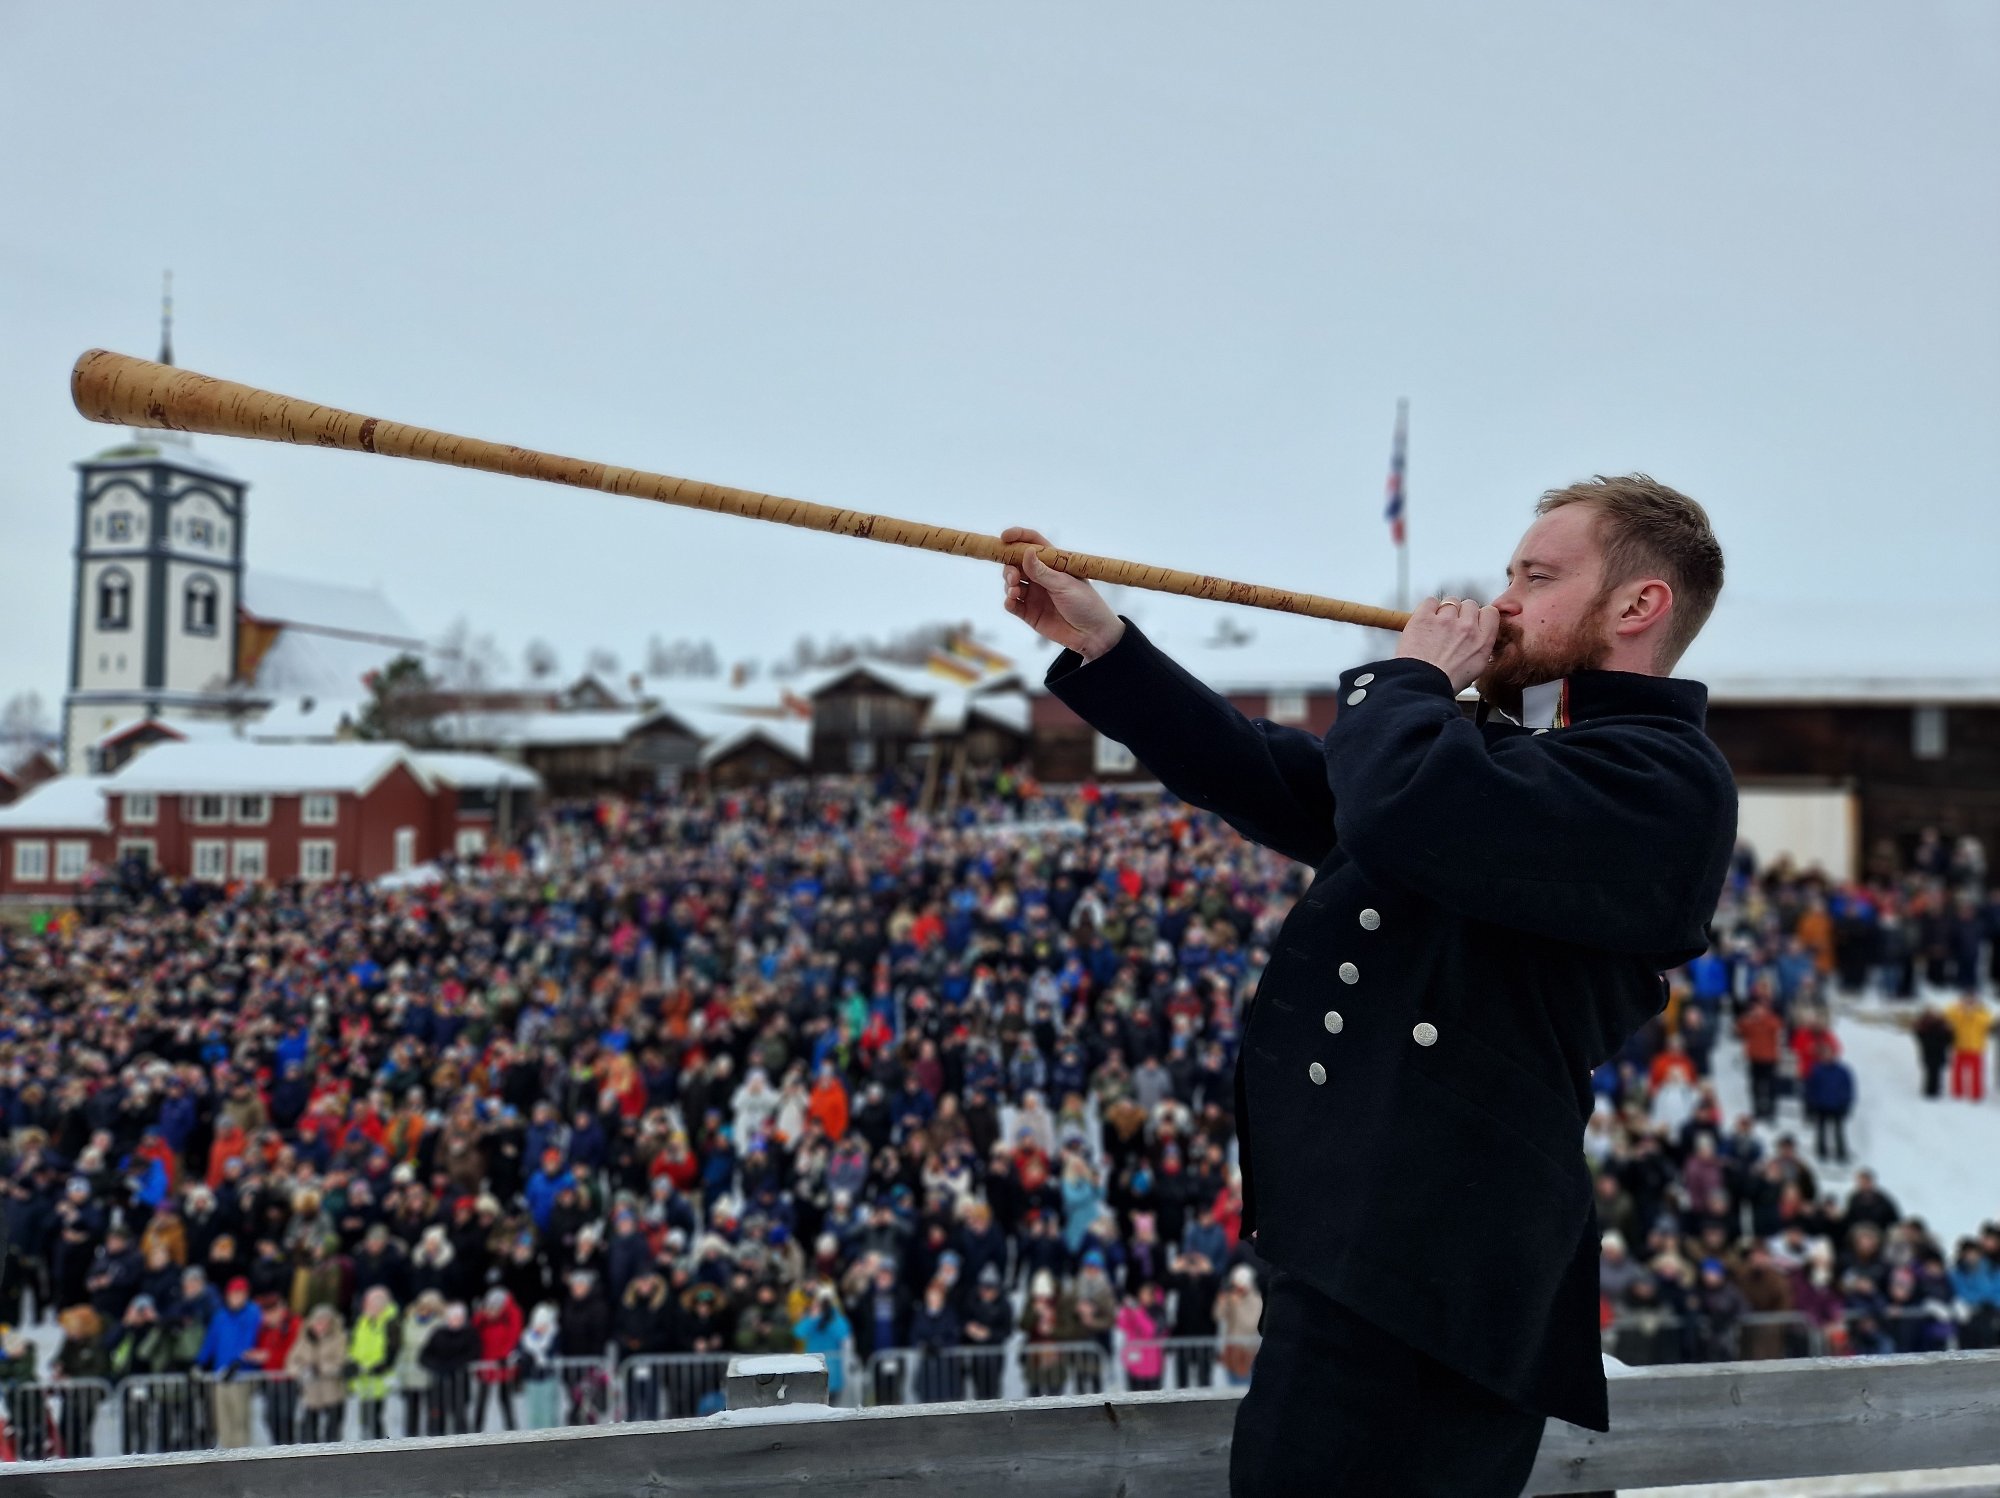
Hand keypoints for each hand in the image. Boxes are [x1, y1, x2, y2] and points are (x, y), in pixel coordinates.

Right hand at [1000, 527, 1124, 661]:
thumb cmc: (1086, 604)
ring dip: (1008, 584)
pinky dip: (1008, 601)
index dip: (1018, 537)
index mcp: (1053, 564)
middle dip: (1010, 567)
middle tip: (1013, 577)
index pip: (1033, 544)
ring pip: (1011, 583)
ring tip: (1014, 591)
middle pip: (1016, 563)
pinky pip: (1013, 604)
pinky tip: (1011, 601)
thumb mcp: (1065, 585)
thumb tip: (1026, 551)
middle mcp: (1041, 577)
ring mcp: (1034, 594)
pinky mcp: (1029, 613)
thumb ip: (1042, 571)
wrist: (1093, 635)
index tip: (1004, 537)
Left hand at [1394, 595, 1500, 691]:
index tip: (1473, 620)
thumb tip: (1478, 636)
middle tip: (1451, 627)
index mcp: (1482, 641)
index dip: (1480, 615)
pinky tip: (1425, 622)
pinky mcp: (1425, 617)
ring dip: (1444, 611)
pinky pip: (1430, 601)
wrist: (1421, 685)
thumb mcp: (1476, 668)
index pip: (1490, 612)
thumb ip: (1481, 647)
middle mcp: (1467, 628)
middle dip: (1461, 613)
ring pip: (1451, 601)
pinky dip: (1427, 608)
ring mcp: (1446, 620)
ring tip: (1436, 627)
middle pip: (1470, 604)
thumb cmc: (1444, 682)